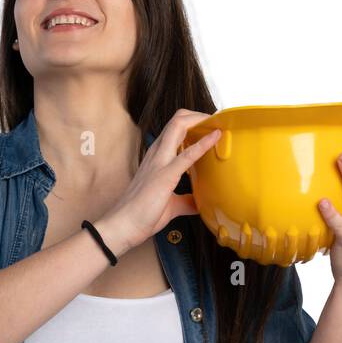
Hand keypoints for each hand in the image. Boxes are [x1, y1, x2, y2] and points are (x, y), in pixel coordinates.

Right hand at [101, 109, 219, 248]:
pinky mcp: (165, 175)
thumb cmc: (141, 216)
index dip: (193, 124)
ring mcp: (160, 162)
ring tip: (218, 121)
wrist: (124, 226)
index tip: (210, 128)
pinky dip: (204, 142)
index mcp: (157, 158)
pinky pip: (187, 154)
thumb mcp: (170, 205)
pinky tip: (216, 136)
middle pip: (178, 119)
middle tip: (217, 121)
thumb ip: (185, 201)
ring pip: (179, 125)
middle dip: (199, 115)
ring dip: (200, 120)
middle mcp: (157, 154)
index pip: (175, 129)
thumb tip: (199, 204)